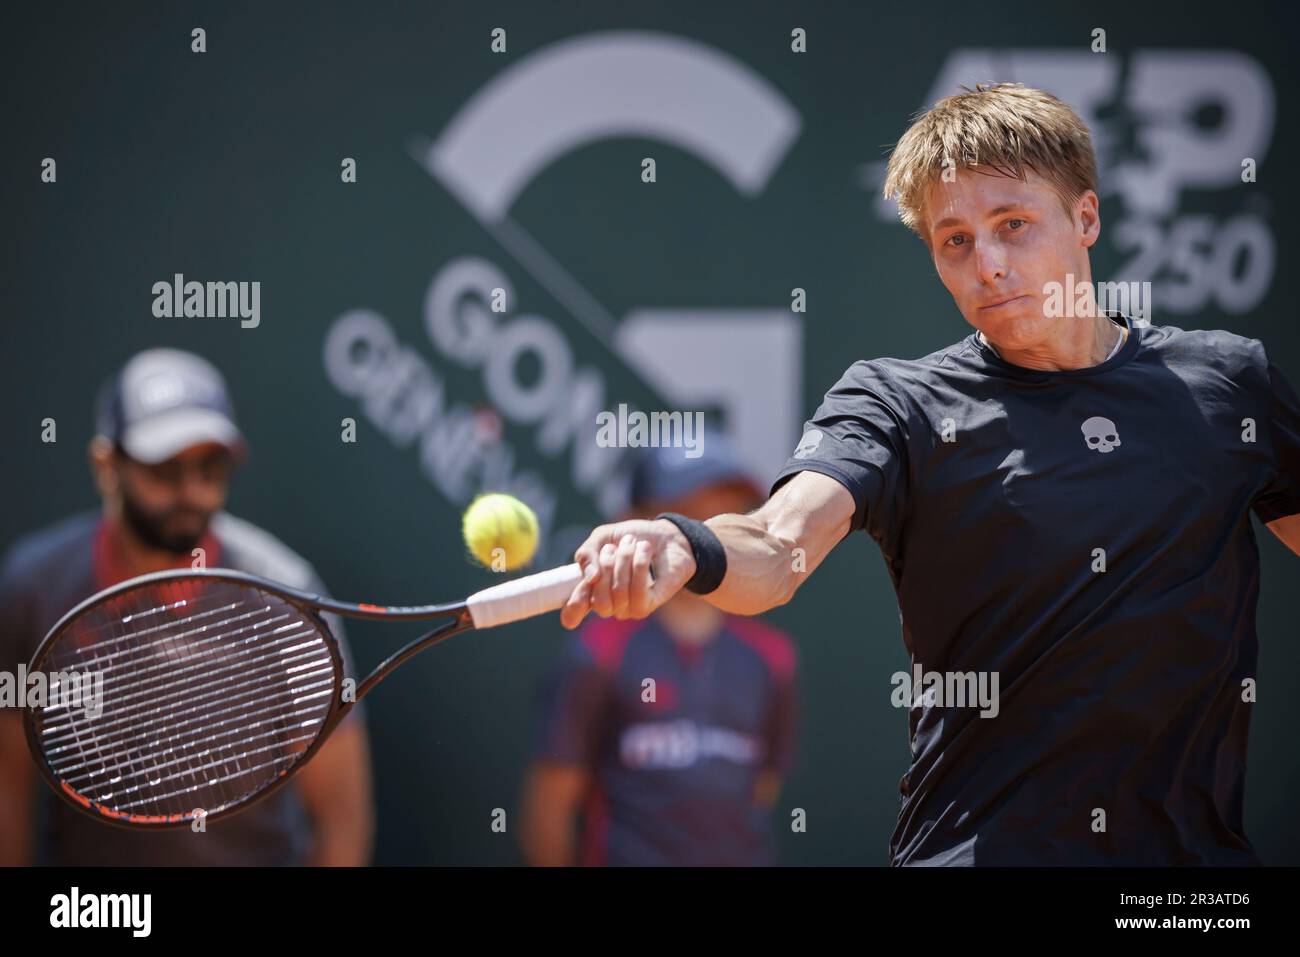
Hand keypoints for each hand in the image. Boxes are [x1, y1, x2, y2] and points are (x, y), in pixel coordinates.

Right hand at [560, 519, 696, 628]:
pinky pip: (637, 592)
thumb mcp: (603, 537)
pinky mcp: (647, 606)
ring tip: (633, 543)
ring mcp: (627, 608)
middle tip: (614, 546)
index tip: (573, 611)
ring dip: (625, 560)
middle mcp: (608, 603)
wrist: (666, 534)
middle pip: (598, 601)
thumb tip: (589, 578)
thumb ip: (587, 553)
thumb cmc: (633, 538)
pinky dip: (639, 566)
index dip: (571, 611)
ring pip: (618, 592)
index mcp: (592, 589)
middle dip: (606, 567)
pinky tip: (644, 551)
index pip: (574, 611)